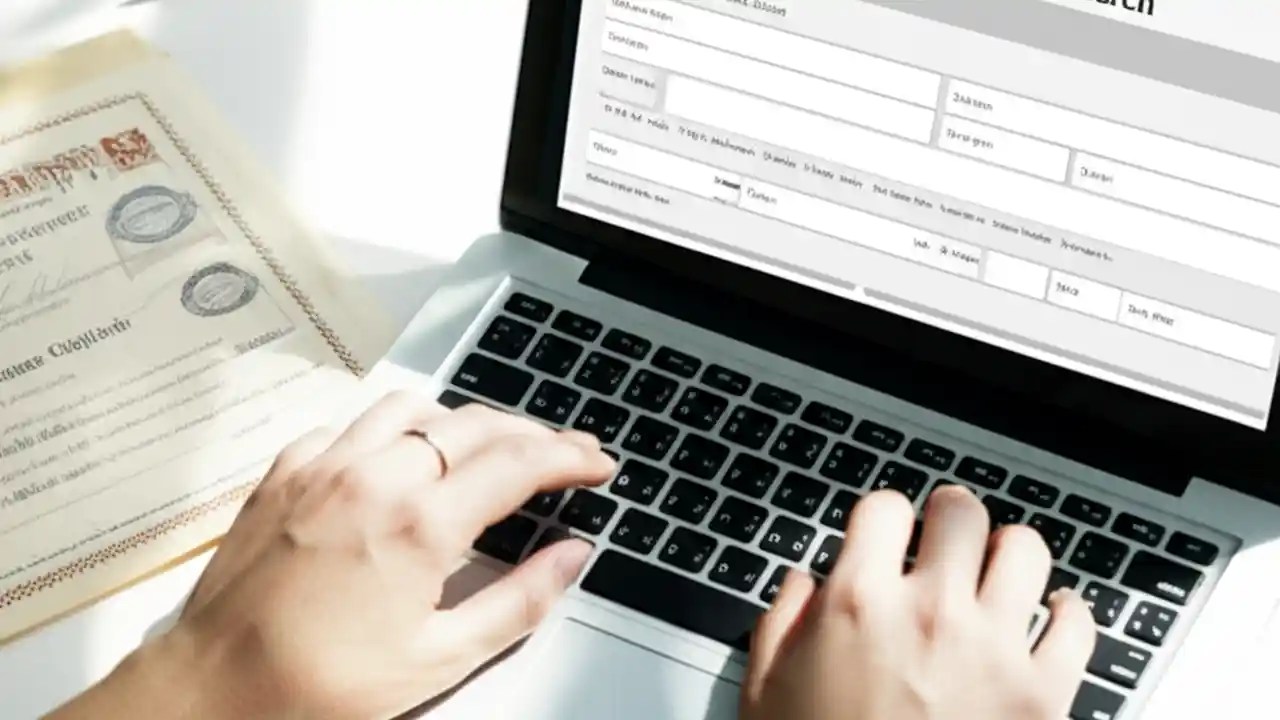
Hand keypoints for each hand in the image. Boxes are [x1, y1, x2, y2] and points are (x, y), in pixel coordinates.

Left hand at [51, 391, 614, 719]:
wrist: (213, 690)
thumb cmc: (317, 686)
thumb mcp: (440, 658)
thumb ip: (519, 601)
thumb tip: (570, 558)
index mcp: (421, 523)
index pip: (520, 463)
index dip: (570, 457)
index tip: (595, 462)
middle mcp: (375, 477)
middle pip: (478, 424)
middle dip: (533, 434)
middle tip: (563, 454)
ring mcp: (325, 466)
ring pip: (415, 408)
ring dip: (463, 422)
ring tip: (488, 449)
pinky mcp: (286, 471)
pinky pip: (351, 424)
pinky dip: (390, 430)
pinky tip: (398, 459)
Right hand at [740, 486, 1095, 719]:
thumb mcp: (767, 693)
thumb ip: (781, 624)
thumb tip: (803, 584)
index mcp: (858, 605)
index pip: (883, 508)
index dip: (882, 519)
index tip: (885, 535)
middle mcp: (931, 613)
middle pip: (960, 513)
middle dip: (949, 519)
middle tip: (944, 537)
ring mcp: (994, 650)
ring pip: (1025, 550)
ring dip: (1007, 556)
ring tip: (994, 574)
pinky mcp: (1045, 695)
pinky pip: (1077, 624)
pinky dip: (1066, 613)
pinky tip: (1047, 617)